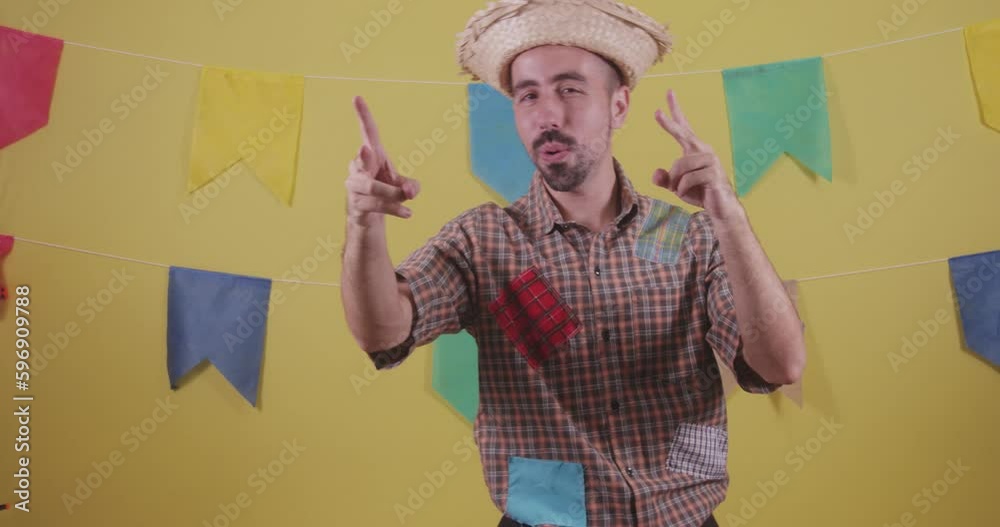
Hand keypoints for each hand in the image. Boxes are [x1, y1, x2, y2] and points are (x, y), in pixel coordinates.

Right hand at [346, 96, 419, 225]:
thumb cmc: (385, 191)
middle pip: (363, 161)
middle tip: (367, 150)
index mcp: (372, 155)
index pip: (367, 132)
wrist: (367, 216)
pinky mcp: (356, 204)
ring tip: (407, 198)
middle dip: (366, 158)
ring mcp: (354, 186)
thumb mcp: (402, 185)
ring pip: (371, 187)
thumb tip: (410, 192)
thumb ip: (411, 185)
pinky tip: (408, 213)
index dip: (363, 115)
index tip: (357, 97)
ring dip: (391, 194)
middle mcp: (358, 168)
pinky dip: (394, 209)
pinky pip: (374, 205)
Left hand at [653, 90, 741, 220]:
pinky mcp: (713, 173)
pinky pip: (686, 179)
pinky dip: (682, 190)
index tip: (669, 93)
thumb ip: (665, 180)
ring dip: (676, 182)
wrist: (721, 208)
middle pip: (683, 134)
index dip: (675, 110)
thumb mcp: (676, 187)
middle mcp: (703, 150)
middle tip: (656, 112)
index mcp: (694, 149)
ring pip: (679, 166)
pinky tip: (690, 194)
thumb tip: (656, 173)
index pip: (684, 127)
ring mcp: (710, 160)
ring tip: (683, 190)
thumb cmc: (699, 192)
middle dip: (669, 123)